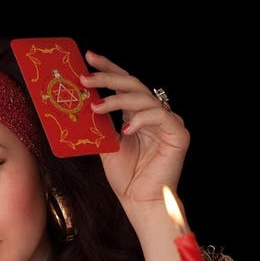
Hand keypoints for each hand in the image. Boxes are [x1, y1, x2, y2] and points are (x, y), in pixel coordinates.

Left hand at [81, 51, 189, 210]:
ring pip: (143, 98)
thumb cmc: (127, 179)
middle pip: (133, 85)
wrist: (141, 203)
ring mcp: (167, 122)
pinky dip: (141, 119)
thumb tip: (81, 104)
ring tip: (96, 107)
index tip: (88, 57)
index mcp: (137, 115)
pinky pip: (160, 116)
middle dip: (108, 78)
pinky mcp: (178, 134)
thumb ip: (100, 125)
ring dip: (117, 99)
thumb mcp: (107, 147)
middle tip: (86, 76)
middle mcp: (153, 115)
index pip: (124, 85)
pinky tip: (126, 128)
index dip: (108, 70)